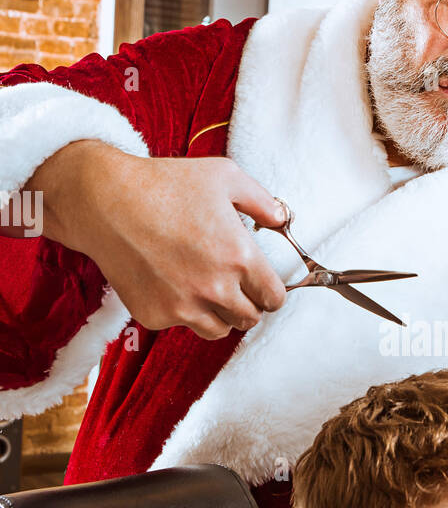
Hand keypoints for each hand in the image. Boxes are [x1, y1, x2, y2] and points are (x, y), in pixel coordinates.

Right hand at [29, 142, 287, 339]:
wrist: (105, 201)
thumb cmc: (165, 183)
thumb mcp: (224, 177)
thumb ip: (262, 201)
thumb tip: (281, 220)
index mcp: (239, 257)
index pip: (274, 298)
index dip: (272, 293)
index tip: (263, 288)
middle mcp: (215, 288)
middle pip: (250, 319)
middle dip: (248, 305)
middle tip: (236, 288)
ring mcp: (184, 306)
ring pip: (219, 330)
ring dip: (219, 315)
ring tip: (207, 290)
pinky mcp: (155, 316)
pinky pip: (181, 324)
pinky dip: (181, 311)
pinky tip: (170, 282)